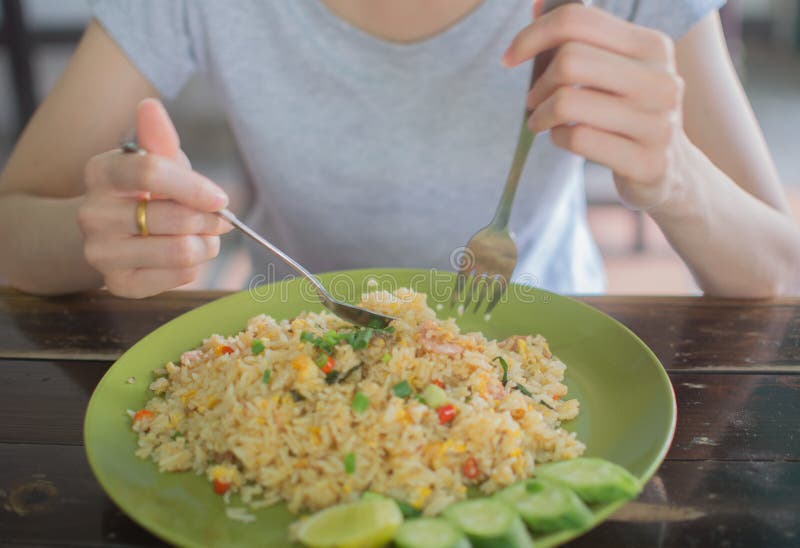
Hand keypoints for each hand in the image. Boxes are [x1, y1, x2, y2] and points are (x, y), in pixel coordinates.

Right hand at [77, 99, 230, 297]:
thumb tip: (150, 106)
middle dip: (210, 220)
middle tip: (217, 219)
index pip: (152, 172)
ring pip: (182, 251)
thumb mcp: (155, 160)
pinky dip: (195, 267)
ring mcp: (101, 253)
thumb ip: (159, 137)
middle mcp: (92, 214)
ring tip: (202, 237)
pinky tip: (183, 256)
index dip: (196, 187)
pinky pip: (179, 277)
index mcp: (101, 172)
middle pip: (176, 217)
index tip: (221, 197)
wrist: (112, 234)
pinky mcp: (118, 285)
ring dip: (207, 245)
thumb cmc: (145, 192)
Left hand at [505, 5, 687, 210]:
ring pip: (568, 102)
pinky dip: (558, 139)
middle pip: (569, 60)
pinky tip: (564, 139)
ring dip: (541, 115)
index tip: (510, 58)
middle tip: (532, 100)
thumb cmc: (628, 113)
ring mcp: (657, 123)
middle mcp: (661, 80)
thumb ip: (582, 38)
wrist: (671, 171)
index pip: (578, 20)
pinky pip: (578, 138)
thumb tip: (536, 3)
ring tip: (541, 121)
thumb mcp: (616, 69)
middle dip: (538, 83)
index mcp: (652, 46)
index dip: (533, 35)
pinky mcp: (647, 162)